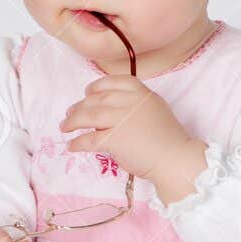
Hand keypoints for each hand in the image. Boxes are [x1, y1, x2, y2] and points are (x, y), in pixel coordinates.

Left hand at [59, 75, 192, 179]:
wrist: (175, 159)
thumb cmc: (167, 139)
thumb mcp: (154, 110)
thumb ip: (134, 106)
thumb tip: (107, 110)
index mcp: (142, 93)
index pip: (114, 82)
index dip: (96, 86)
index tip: (87, 93)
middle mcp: (131, 102)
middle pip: (97, 99)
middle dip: (79, 106)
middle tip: (69, 113)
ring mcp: (122, 119)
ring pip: (88, 116)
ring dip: (72, 121)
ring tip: (64, 127)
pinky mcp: (114, 139)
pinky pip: (89, 140)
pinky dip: (77, 143)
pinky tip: (72, 145)